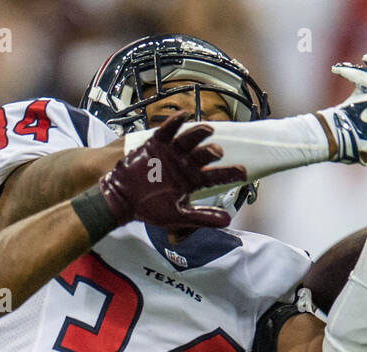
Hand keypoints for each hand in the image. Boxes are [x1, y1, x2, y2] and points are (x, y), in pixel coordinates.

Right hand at [98, 111, 245, 231]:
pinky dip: (174, 122)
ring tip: (208, 129)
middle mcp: (185, 164)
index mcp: (193, 181)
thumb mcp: (178, 216)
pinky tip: (183, 116)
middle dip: (212, 152)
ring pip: (190, 139)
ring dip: (200, 132)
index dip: (230, 173)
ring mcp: (172, 153)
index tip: (243, 173)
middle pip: (205, 154)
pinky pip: (167, 130)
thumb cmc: (149, 209)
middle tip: (216, 153)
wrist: (123, 200)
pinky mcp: (156, 144)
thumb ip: (203, 218)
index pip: (217, 176)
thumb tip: (228, 221)